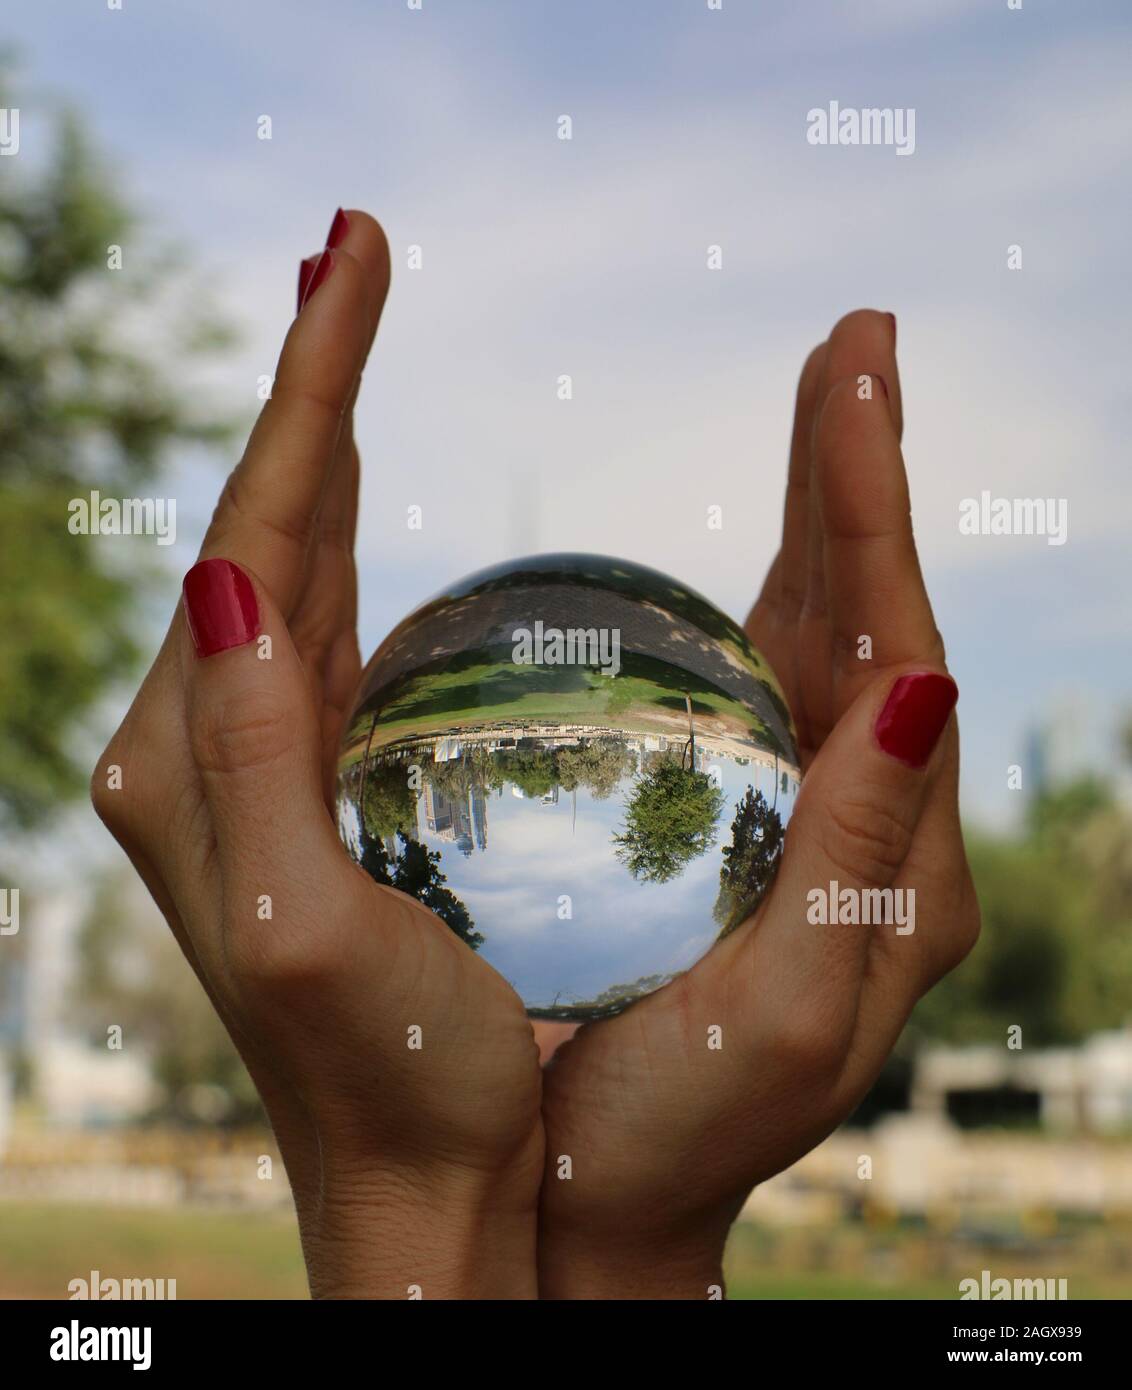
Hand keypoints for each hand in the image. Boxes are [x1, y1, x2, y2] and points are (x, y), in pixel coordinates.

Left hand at [92, 211, 542, 1298]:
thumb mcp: (294, 920)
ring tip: (349, 329)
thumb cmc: (390, 1073)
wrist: (422, 1176)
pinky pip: (322, 624)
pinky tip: (361, 492)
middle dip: (310, 382)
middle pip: (263, 522)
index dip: (308, 387)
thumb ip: (251, 751)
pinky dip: (343, 532)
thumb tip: (228, 567)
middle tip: (352, 251)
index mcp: (188, 758)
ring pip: (291, 561)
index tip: (354, 256)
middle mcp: (199, 745)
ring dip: (321, 442)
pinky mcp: (301, 781)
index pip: (254, 530)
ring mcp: (249, 761)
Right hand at [534, 310, 979, 1298]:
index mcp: (907, 868)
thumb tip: (929, 677)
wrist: (609, 1202)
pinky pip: (774, 690)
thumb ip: (867, 852)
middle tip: (856, 343)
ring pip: (832, 641)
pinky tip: (769, 536)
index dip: (874, 512)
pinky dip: (778, 592)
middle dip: (866, 478)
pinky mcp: (756, 825)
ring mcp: (818, 821)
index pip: (901, 653)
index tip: (854, 377)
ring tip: (828, 388)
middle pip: (879, 623)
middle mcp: (878, 830)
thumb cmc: (680, 1132)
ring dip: (831, 514)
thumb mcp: (795, 1009)